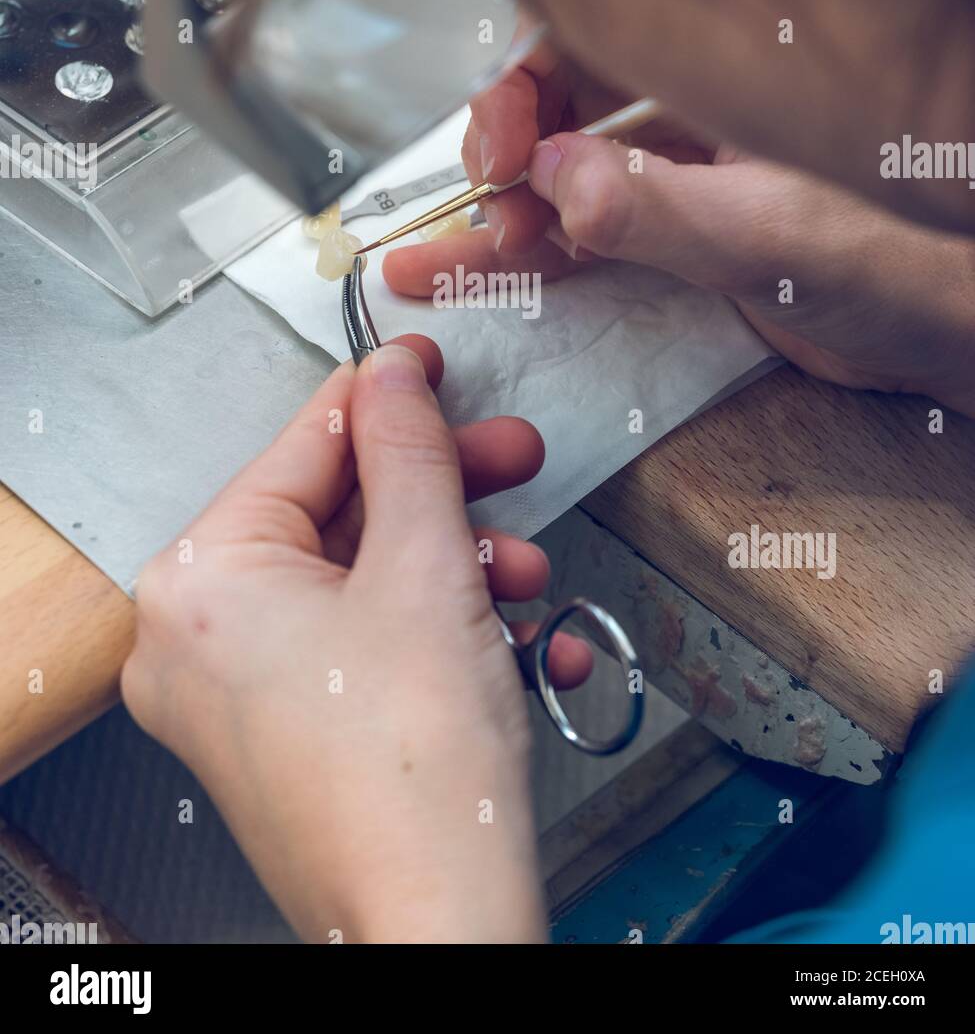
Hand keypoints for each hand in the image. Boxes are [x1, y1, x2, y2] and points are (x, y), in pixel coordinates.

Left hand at [122, 336, 587, 943]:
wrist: (445, 928)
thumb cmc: (414, 777)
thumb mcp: (425, 567)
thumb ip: (409, 451)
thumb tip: (394, 376)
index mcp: (200, 587)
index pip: (302, 449)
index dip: (384, 399)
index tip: (431, 366)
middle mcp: (199, 642)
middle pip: (339, 519)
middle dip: (443, 497)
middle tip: (508, 458)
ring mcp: (241, 697)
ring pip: (363, 584)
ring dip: (458, 569)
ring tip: (528, 577)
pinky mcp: (292, 735)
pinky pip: (366, 647)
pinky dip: (441, 632)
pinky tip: (519, 639)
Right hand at [385, 68, 974, 417]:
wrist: (943, 337)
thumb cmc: (900, 265)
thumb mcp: (770, 234)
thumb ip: (658, 207)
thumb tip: (552, 177)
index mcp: (726, 70)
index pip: (595, 40)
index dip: (529, 88)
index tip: (500, 154)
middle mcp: (700, 107)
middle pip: (567, 103)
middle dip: (507, 155)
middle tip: (477, 207)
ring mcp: (688, 172)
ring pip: (570, 175)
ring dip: (505, 214)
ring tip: (440, 258)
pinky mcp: (684, 233)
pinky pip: (593, 233)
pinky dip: (538, 253)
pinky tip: (481, 269)